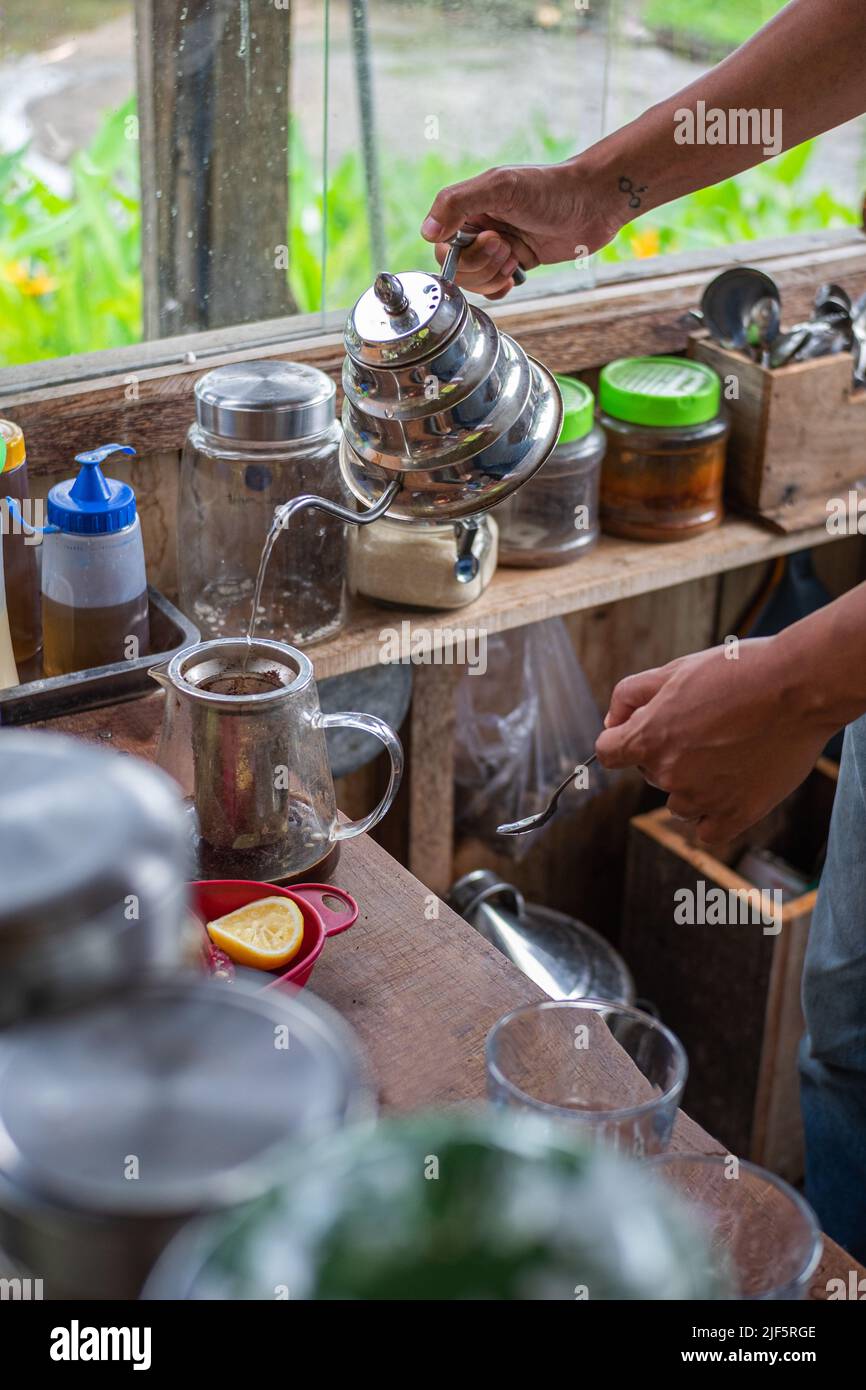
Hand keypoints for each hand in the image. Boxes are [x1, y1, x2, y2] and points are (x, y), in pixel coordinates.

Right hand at [420, 157, 620, 298]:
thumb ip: (458, 203)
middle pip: (458, 268)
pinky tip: (514, 276)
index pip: (443, 246)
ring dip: (494, 276)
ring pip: (476, 281)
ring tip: (516, 256)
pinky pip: (494, 287)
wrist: (593, 202)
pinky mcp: (516, 262)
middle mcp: (480, 227)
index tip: (493, 239)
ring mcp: (498, 246)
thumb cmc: (551, 189)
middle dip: (482, 266)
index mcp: (470, 207)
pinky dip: (500, 288)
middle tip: (508, 247)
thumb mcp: (501, 187)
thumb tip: (426, 233)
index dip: (464, 254)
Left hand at [595, 637, 834, 843]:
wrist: (798, 687)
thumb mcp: (676, 669)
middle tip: (709, 726)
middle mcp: (668, 773)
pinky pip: (708, 831)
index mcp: (649, 737)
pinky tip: (732, 789)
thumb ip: (631, 695)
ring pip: (680, 803)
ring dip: (694, 785)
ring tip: (730, 752)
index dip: (622, 740)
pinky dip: (715, 815)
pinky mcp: (737, 815)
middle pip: (650, 773)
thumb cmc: (739, 672)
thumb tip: (611, 722)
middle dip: (668, 753)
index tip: (641, 732)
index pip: (608, 753)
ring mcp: (703, 799)